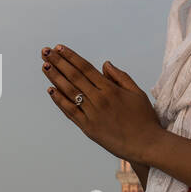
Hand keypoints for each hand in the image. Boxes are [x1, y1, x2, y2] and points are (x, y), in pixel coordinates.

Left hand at [40, 45, 160, 163]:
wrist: (146, 144)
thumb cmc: (144, 118)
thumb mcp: (136, 92)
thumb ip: (120, 77)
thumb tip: (104, 64)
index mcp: (110, 89)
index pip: (86, 68)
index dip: (71, 57)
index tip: (59, 48)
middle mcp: (99, 99)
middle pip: (74, 77)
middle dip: (58, 62)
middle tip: (45, 51)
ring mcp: (92, 114)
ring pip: (69, 92)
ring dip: (55, 77)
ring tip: (44, 65)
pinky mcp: (88, 128)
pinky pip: (70, 111)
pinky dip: (59, 100)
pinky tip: (50, 90)